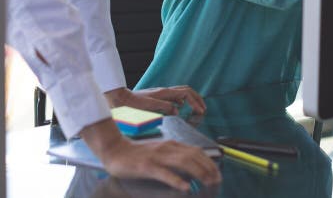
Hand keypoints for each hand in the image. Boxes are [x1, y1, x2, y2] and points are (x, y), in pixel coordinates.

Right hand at [81, 118, 220, 191]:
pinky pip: (165, 173)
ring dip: (198, 173)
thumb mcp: (159, 152)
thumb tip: (192, 168)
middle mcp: (166, 148)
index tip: (217, 173)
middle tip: (217, 181)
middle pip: (193, 156)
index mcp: (171, 145)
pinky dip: (177, 180)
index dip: (209, 162)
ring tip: (207, 183)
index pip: (196, 151)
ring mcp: (156, 156)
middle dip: (208, 168)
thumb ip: (174, 157)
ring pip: (183, 162)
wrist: (115, 150)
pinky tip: (185, 187)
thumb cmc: (137, 154)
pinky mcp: (146, 166)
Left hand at [105, 86, 205, 114]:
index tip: (201, 111)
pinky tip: (180, 108)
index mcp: (164, 93)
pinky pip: (174, 96)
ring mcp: (161, 93)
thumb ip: (164, 107)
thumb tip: (178, 111)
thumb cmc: (132, 104)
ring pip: (181, 93)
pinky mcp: (157, 97)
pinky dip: (182, 101)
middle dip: (197, 98)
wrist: (120, 99)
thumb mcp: (149, 107)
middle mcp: (164, 91)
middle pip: (186, 90)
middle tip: (203, 108)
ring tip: (196, 108)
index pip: (186, 94)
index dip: (195, 102)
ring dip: (191, 99)